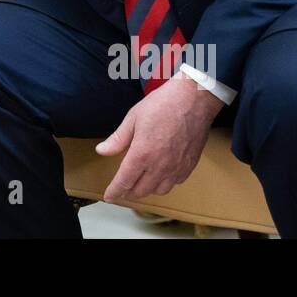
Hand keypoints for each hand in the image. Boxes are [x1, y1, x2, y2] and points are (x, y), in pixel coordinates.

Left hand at [94, 71, 223, 202]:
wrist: (194, 100)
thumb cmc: (163, 104)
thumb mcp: (133, 118)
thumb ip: (118, 139)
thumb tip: (102, 151)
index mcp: (142, 154)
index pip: (124, 182)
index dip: (115, 191)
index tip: (109, 196)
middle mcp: (160, 166)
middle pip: (141, 190)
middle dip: (128, 192)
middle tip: (122, 188)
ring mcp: (176, 167)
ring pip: (158, 190)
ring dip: (147, 189)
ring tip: (140, 182)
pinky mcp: (189, 166)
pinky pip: (175, 183)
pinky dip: (164, 183)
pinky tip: (160, 174)